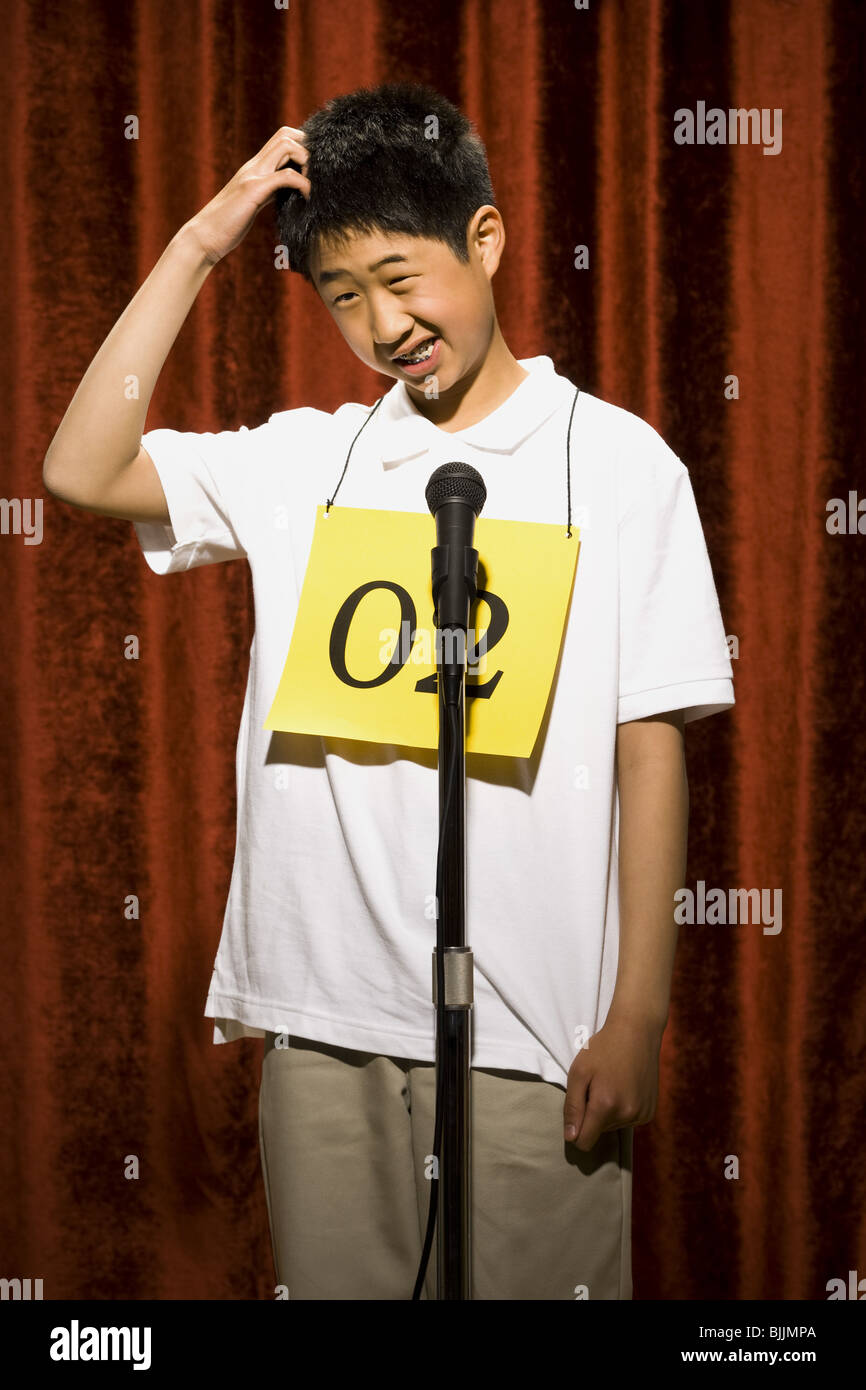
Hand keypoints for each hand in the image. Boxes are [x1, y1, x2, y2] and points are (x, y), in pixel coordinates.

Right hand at [184, 126, 309, 264]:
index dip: (302, 148)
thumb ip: (270, 191)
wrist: (204, 237)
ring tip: (311, 186)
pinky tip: (308, 199)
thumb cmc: (228, 225)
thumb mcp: (254, 202)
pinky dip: (303, 184)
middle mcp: (254, 166)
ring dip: (306, 161)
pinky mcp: (253, 190)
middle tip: (315, 176)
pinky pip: (285, 176)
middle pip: (286, 134)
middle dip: (308, 148)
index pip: (282, 139)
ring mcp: (253, 175)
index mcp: (255, 168)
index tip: (312, 172)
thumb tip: (289, 192)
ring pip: (286, 145)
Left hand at [563, 1013, 663, 1151]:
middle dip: (593, 1114)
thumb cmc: (603, 1049)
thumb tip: (571, 1138)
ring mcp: (642, 1114)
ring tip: (611, 1084)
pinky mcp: (650, 1112)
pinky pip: (628, 1121)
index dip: (576, 1131)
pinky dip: (622, 1109)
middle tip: (596, 1086)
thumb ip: (572, 1107)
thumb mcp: (578, 1073)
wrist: (637, 1032)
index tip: (576, 1111)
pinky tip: (624, 1087)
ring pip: (613, 1127)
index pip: (585, 1142)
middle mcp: (627, 1114)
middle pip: (599, 1132)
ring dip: (608, 1111)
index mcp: (606, 1105)